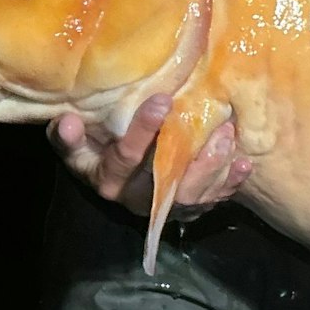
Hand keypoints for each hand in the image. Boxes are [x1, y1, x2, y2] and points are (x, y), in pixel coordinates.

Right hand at [47, 94, 252, 218]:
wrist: (122, 181)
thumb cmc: (99, 152)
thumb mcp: (80, 147)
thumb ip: (69, 137)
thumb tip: (65, 120)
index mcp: (107, 178)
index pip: (124, 157)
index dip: (142, 132)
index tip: (162, 100)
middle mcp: (136, 197)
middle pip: (162, 178)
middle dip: (189, 150)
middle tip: (213, 120)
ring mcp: (164, 206)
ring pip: (191, 193)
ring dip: (212, 164)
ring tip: (227, 132)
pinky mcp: (188, 209)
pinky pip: (212, 200)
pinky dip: (229, 182)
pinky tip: (244, 163)